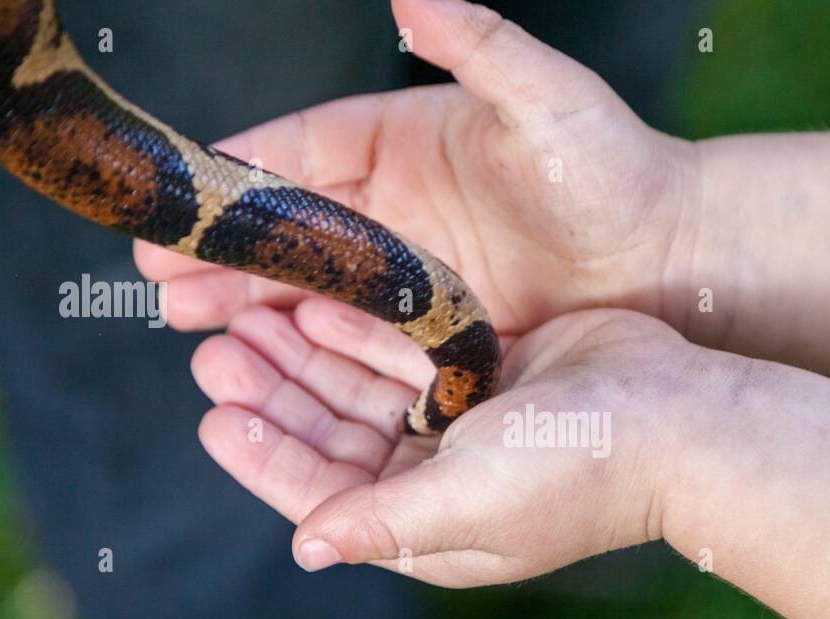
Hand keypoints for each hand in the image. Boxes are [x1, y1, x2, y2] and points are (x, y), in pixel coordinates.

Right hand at [135, 0, 696, 346]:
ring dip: (251, 303)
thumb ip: (479, 46)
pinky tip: (268, 362)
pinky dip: (312, 344)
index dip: (236, 178)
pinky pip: (359, 334)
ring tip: (190, 327)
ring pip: (313, 284)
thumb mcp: (547, 98)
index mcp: (402, 139)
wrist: (668, 255)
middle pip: (290, 226)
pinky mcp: (435, 323)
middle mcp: (395, 204)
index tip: (179, 205)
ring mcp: (411, 268)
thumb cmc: (615, 167)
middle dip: (226, 254)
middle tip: (161, 286)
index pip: (299, 152)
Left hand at [190, 302, 693, 586]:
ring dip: (308, 356)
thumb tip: (305, 548)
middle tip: (218, 348)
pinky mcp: (485, 375)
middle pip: (333, 434)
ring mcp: (462, 425)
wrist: (678, 419)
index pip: (323, 494)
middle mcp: (436, 480)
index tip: (215, 414)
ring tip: (250, 316)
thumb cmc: (576, 471)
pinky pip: (404, 351)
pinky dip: (362, 330)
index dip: (265, 455)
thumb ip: (384, 522)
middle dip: (277, 395)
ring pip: (361, 387)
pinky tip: (321, 300)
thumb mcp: (469, 502)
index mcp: (427, 526)